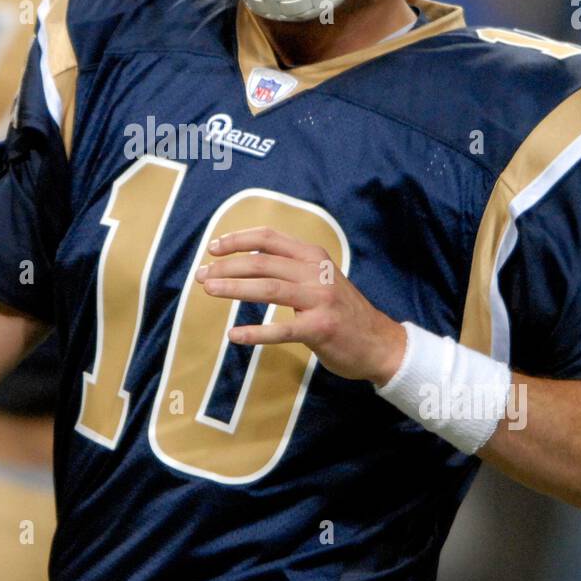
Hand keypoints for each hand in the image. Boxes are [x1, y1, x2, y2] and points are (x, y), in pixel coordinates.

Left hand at [196, 226, 406, 385]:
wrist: (380, 342)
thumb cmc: (342, 311)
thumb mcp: (321, 278)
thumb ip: (291, 267)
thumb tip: (245, 261)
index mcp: (314, 256)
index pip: (269, 238)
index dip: (238, 240)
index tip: (212, 248)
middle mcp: (317, 273)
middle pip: (262, 262)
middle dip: (227, 267)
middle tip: (200, 275)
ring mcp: (320, 300)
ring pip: (268, 289)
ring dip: (234, 288)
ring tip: (209, 290)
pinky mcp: (321, 328)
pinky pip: (281, 329)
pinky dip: (255, 332)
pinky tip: (233, 335)